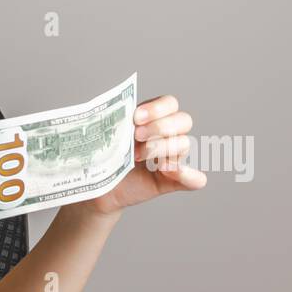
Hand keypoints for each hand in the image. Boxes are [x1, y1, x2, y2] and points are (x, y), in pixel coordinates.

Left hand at [81, 94, 205, 216]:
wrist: (97, 187)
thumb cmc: (103, 158)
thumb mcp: (108, 138)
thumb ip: (117, 125)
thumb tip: (120, 120)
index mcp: (153, 120)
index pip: (170, 103)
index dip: (157, 108)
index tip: (136, 118)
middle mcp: (167, 136)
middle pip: (183, 120)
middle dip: (160, 127)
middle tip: (136, 137)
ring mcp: (171, 158)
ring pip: (184, 144)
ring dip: (162, 148)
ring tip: (137, 157)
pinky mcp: (171, 182)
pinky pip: (194, 180)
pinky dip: (189, 176)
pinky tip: (171, 171)